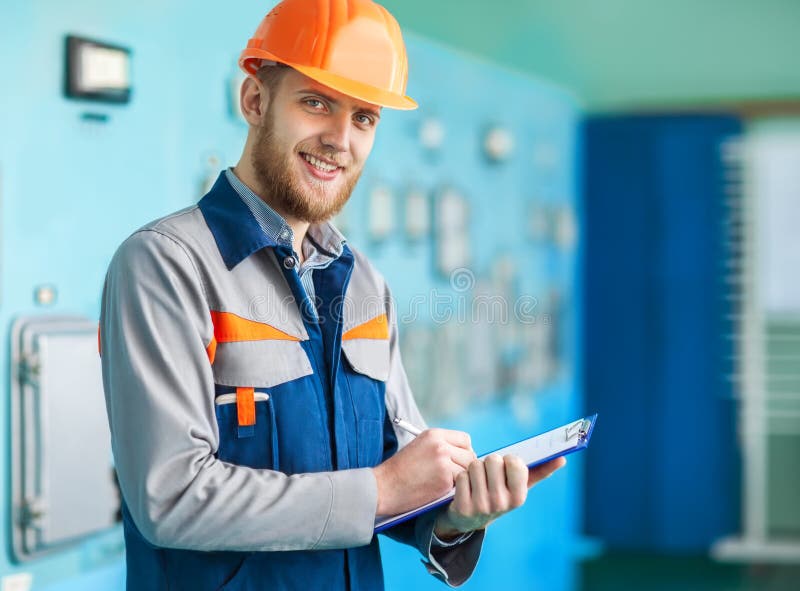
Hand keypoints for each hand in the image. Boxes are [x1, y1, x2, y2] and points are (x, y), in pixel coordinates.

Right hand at [373, 429, 475, 515]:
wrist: (384, 486)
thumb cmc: (400, 469)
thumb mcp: (420, 447)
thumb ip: (441, 446)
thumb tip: (464, 454)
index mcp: (434, 434)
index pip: (465, 439)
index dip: (464, 451)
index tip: (459, 460)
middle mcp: (441, 446)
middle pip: (470, 455)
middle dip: (465, 466)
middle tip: (455, 476)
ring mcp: (443, 462)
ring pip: (467, 470)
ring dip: (460, 478)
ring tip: (445, 482)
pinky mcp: (444, 480)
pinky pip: (459, 484)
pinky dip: (453, 488)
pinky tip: (440, 489)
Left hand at [433, 455, 565, 539]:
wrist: (470, 520)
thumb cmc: (499, 495)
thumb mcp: (519, 487)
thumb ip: (540, 471)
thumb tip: (562, 458)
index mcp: (519, 497)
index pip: (515, 462)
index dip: (508, 459)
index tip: (506, 467)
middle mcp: (502, 504)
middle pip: (492, 460)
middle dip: (489, 462)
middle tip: (488, 475)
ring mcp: (482, 507)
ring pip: (475, 465)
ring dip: (474, 469)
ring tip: (477, 481)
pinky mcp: (463, 508)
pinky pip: (461, 476)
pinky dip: (461, 477)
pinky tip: (465, 489)